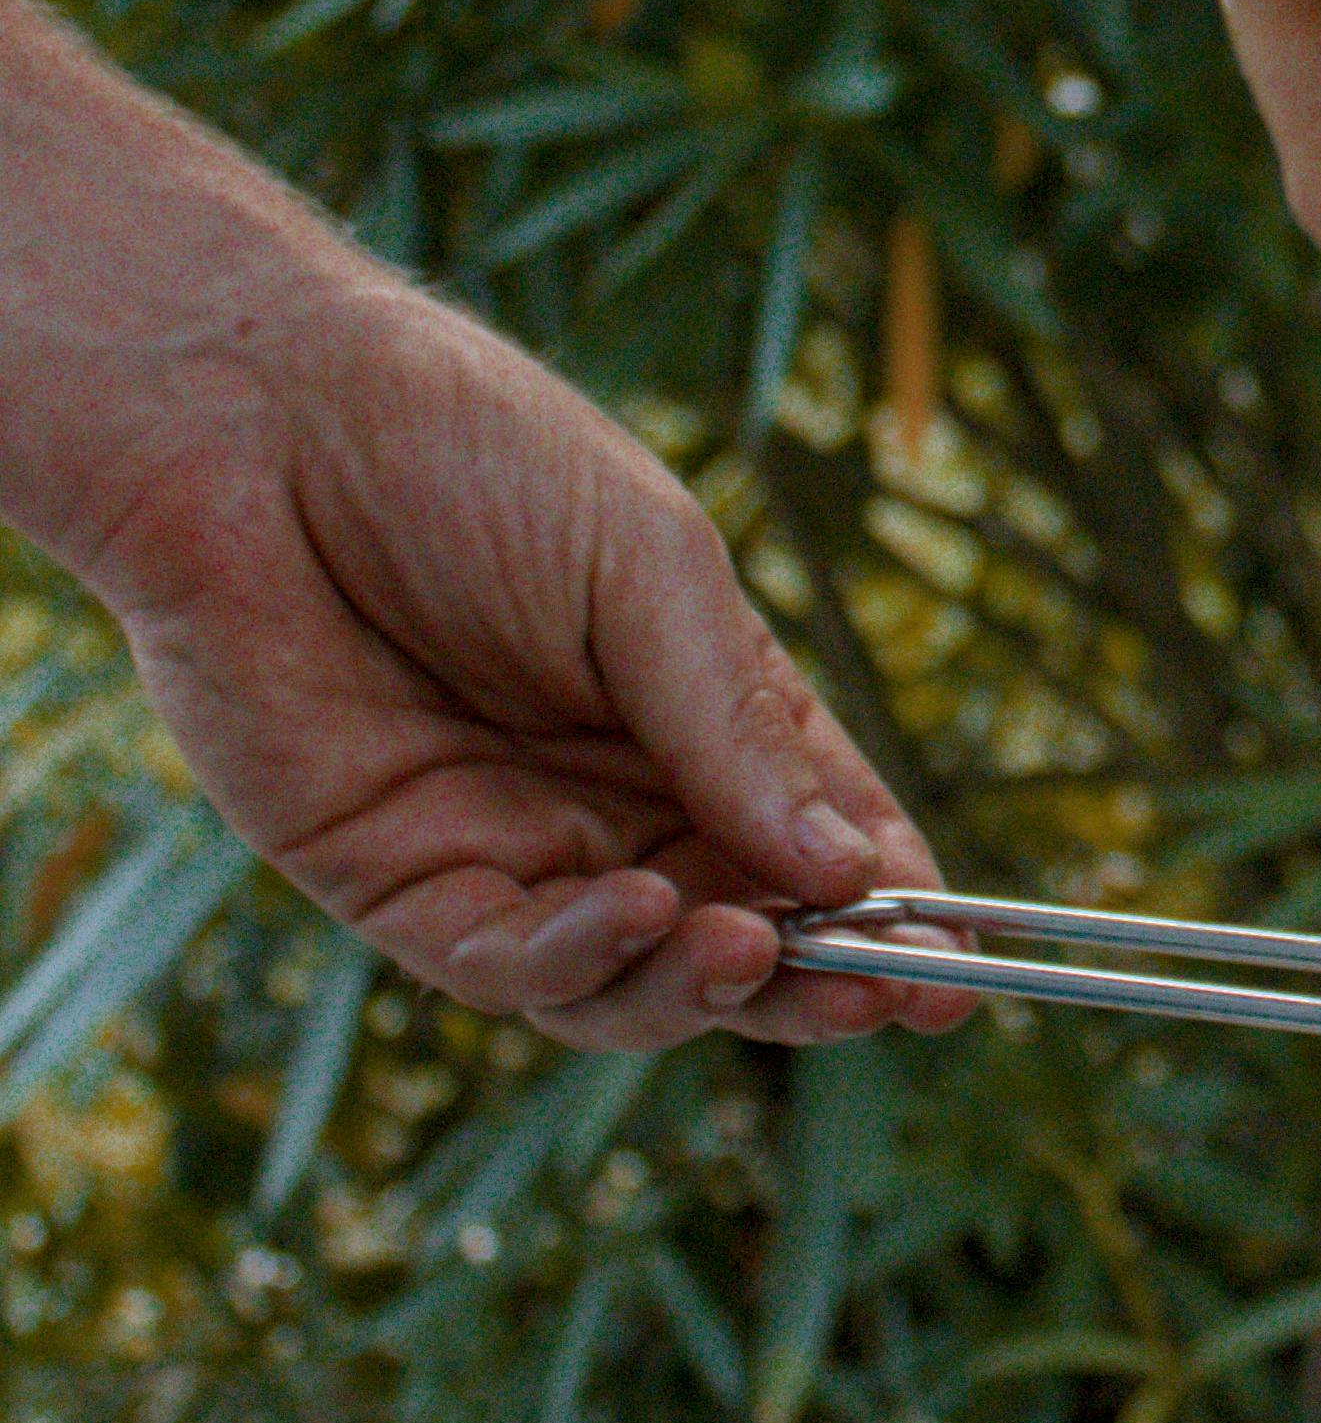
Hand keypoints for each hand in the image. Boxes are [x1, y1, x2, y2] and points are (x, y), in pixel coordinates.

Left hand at [72, 253, 965, 1053]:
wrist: (257, 426)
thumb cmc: (463, 451)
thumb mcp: (644, 567)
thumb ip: (734, 724)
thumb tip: (851, 870)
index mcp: (693, 709)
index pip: (816, 836)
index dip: (890, 907)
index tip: (961, 966)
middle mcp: (610, 796)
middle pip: (739, 931)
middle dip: (819, 976)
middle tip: (890, 997)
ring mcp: (505, 847)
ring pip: (627, 980)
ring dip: (702, 985)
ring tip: (750, 947)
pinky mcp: (395, 882)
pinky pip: (505, 965)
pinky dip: (580, 959)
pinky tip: (632, 910)